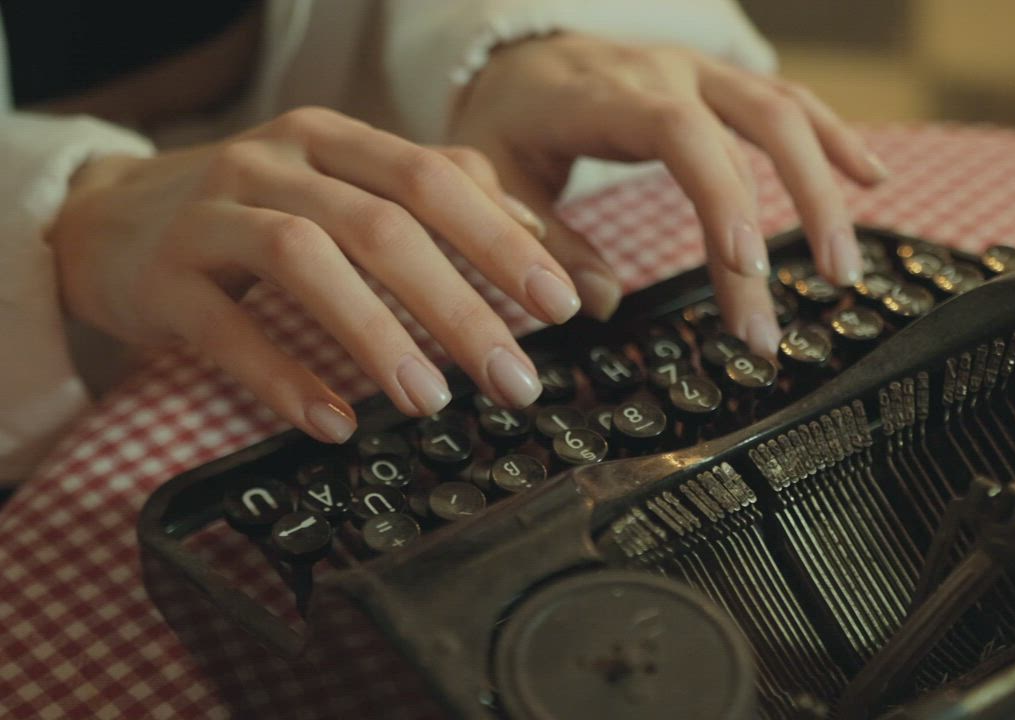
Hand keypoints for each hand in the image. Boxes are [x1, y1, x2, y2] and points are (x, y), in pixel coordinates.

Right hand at [48, 107, 580, 443]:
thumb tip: (566, 264)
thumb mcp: (355, 196)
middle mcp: (277, 162)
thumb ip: (458, 218)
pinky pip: (227, 328)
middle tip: (516, 378)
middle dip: (461, 307)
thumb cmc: (260, 213)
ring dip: (378, 336)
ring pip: (308, 260)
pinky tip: (333, 422)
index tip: (562, 306)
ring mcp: (213, 214)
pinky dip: (284, 376)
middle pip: (384, 225)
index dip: (505, 242)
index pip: (438, 180)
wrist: (112, 220)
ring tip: (431, 401)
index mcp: (338, 140)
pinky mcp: (162, 276)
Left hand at [450, 33, 888, 355]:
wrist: (518, 57)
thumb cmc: (507, 123)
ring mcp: (700, 73)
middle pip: (751, 129)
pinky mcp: (722, 84)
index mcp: (601, 95)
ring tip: (844, 270)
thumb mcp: (491, 177)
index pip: (677, 131)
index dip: (719, 195)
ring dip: (824, 191)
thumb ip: (536, 239)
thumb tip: (596, 302)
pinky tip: (870, 178)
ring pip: (784, 115)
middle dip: (790, 216)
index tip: (746, 267)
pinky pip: (790, 102)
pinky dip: (834, 139)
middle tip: (799, 303)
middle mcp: (664, 72)